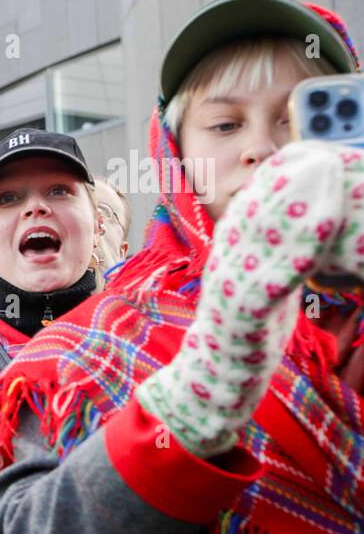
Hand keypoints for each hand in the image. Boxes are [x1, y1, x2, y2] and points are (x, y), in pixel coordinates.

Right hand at [137, 141, 362, 455]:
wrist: (208, 383)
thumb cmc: (243, 334)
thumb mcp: (265, 284)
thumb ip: (281, 256)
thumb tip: (312, 224)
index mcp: (232, 253)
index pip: (258, 204)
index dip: (287, 175)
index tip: (315, 150)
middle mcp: (227, 263)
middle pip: (259, 212)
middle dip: (293, 181)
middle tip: (325, 150)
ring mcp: (231, 290)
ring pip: (261, 241)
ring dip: (297, 209)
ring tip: (326, 179)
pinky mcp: (240, 319)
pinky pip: (266, 287)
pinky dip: (290, 262)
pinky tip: (316, 243)